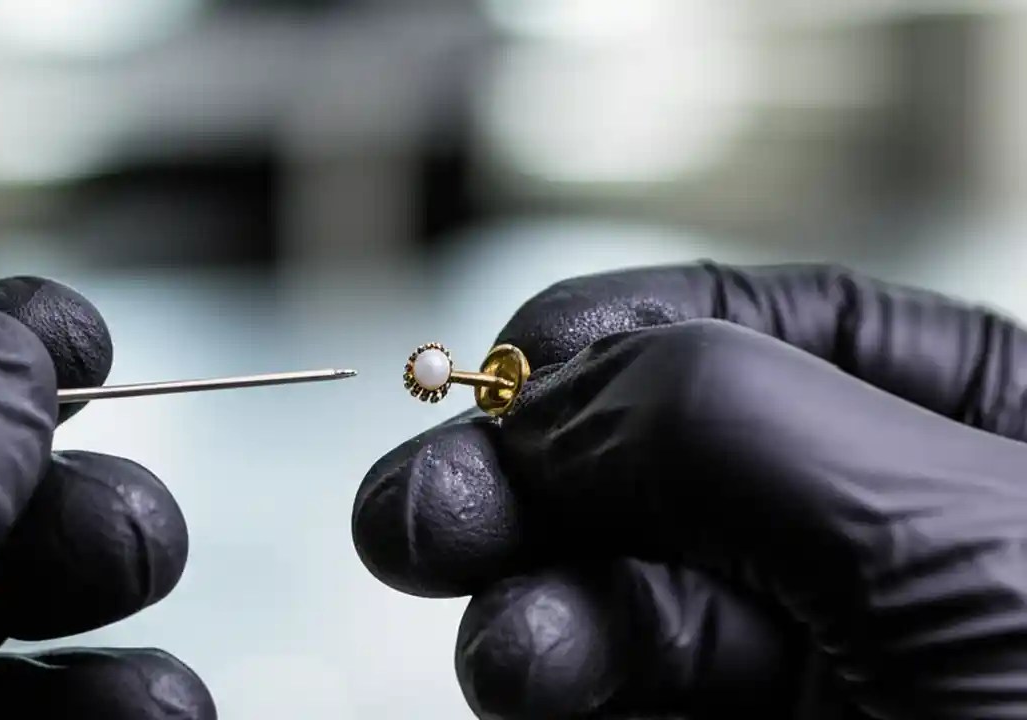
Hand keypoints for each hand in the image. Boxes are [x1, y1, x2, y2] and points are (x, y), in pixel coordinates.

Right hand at [352, 262, 1026, 718]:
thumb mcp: (953, 540)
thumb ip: (726, 425)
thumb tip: (532, 401)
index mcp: (978, 425)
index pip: (759, 325)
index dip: (606, 340)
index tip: (490, 385)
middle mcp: (886, 535)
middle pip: (655, 468)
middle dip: (528, 486)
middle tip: (412, 524)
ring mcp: (819, 667)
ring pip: (620, 599)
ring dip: (535, 616)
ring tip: (511, 662)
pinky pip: (621, 705)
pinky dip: (559, 698)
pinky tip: (530, 699)